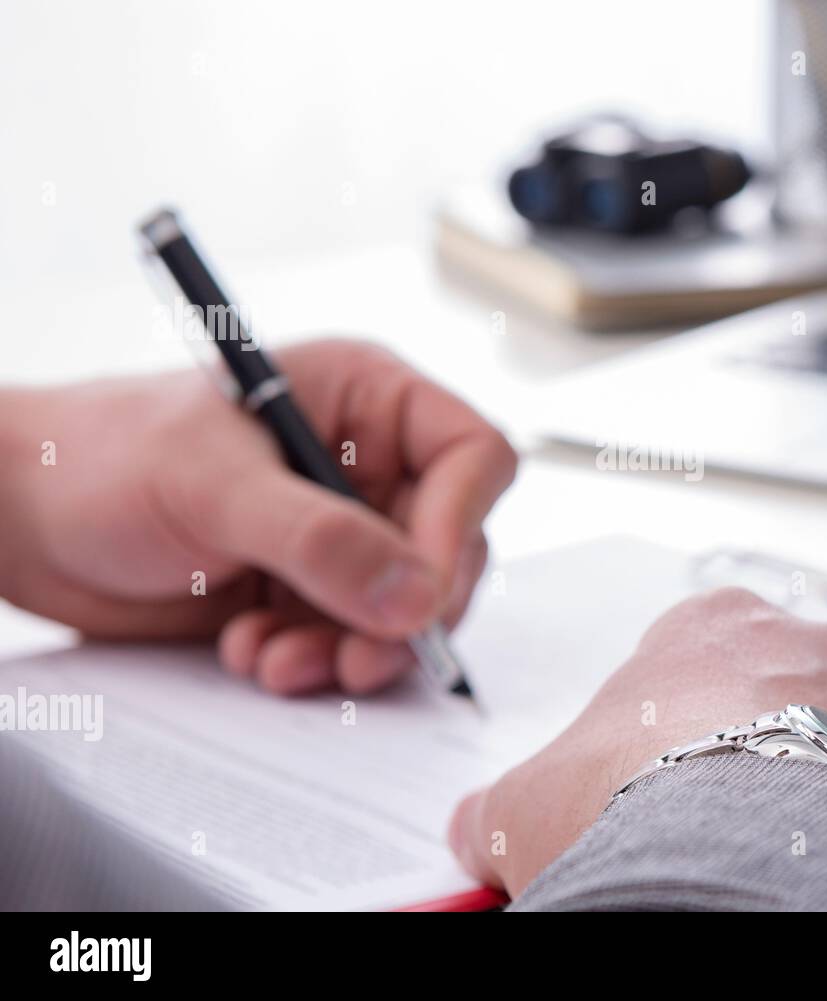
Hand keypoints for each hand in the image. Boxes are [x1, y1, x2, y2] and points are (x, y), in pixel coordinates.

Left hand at [1, 339, 515, 694]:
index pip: (472, 456)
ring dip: (352, 649)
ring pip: (408, 607)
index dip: (460, 526)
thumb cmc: (102, 457)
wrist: (26, 520)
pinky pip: (356, 640)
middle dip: (404, 612)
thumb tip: (417, 596)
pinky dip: (315, 661)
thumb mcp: (212, 486)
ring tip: (279, 661)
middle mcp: (368, 465)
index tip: (421, 594)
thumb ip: (319, 539)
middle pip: (451, 547)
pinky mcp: (313, 589)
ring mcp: (342, 531)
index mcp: (366, 400)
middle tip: (359, 656)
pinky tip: (253, 653)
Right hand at [449, 588, 826, 897]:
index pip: (701, 662)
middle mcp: (810, 644)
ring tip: (797, 860)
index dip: (679, 731)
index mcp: (714, 627)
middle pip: (792, 699)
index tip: (666, 782)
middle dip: (767, 757)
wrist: (739, 849)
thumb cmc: (639, 798)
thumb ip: (504, 802)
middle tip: (732, 828)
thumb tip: (478, 828)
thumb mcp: (529, 799)